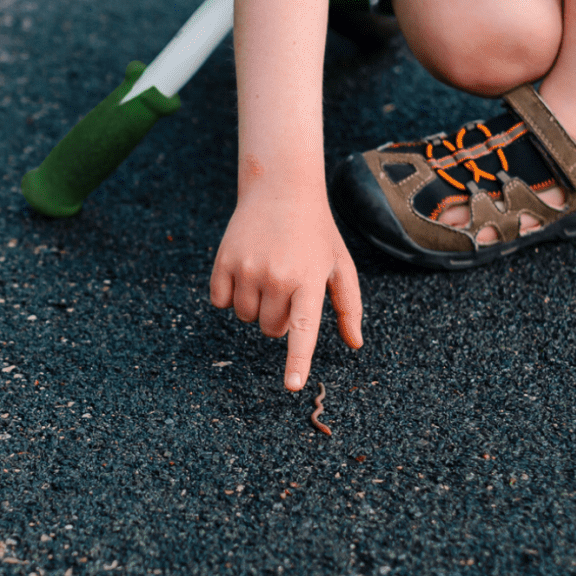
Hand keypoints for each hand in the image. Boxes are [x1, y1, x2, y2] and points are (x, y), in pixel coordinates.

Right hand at [209, 176, 362, 391]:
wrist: (280, 189)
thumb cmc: (316, 233)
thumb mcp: (340, 265)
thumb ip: (349, 306)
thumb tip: (354, 343)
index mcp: (310, 279)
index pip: (304, 328)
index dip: (297, 359)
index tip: (292, 385)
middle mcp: (278, 276)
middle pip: (271, 329)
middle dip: (279, 317)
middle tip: (287, 285)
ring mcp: (248, 269)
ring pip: (246, 318)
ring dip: (255, 306)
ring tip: (267, 274)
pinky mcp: (224, 262)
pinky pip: (220, 302)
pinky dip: (229, 294)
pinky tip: (244, 270)